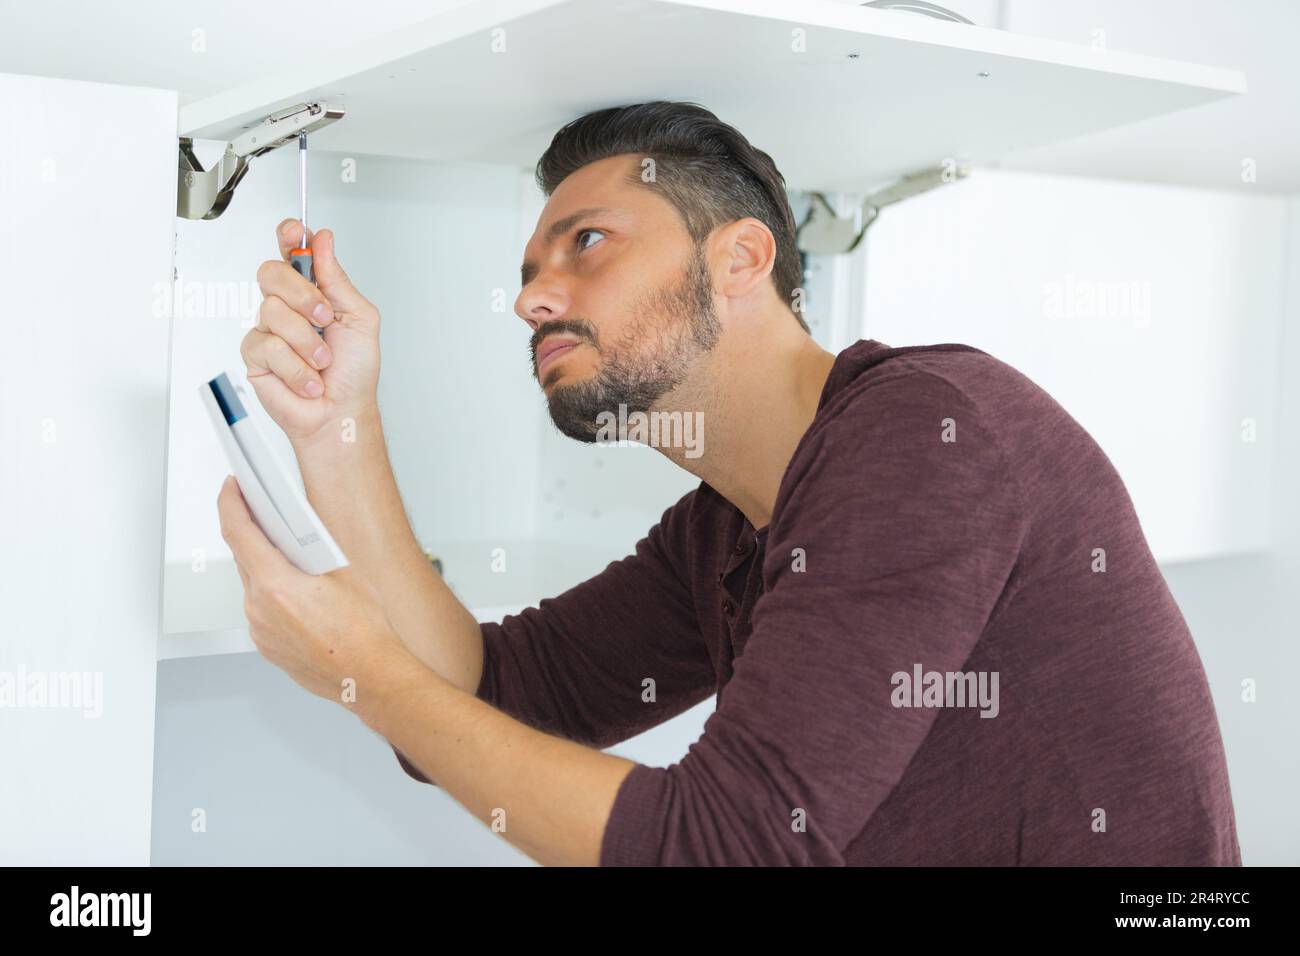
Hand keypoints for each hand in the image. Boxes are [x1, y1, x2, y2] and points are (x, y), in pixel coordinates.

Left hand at [216, 474, 409, 703]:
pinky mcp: (267, 646)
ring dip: (267, 566)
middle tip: (267, 513)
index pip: (238, 532)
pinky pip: (262, 610)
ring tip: (292, 557)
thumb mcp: (344, 572)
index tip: (232, 488)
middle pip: (244, 557)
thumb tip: (300, 532)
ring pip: (254, 584)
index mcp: (274, 585)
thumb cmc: (365, 632)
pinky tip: (299, 592)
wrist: (371, 677)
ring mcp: (260, 631)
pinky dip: (274, 594)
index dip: (231, 503)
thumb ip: (313, 549)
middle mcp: (258, 609)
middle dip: (254, 533)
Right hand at [242, 220, 381, 444]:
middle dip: (301, 294)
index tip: (295, 231)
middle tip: (322, 318)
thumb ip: (338, 279)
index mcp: (314, 292)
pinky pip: (268, 346)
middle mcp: (288, 306)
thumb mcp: (360, 318)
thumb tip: (324, 240)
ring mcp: (269, 330)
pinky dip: (297, 367)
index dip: (289, 236)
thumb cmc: (355, 371)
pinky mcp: (256, 355)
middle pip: (271, 272)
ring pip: (272, 311)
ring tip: (322, 360)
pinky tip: (309, 378)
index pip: (293, 252)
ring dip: (307, 341)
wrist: (342, 411)